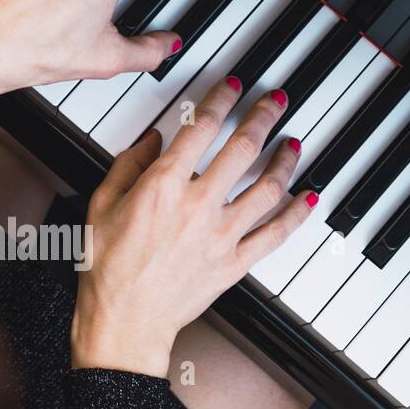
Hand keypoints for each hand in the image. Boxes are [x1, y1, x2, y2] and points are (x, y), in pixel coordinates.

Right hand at [70, 81, 315, 377]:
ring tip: (293, 144)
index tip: (233, 86)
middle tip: (276, 100)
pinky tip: (307, 198)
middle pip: (242, 150)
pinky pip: (274, 235)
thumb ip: (128, 166)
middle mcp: (198, 206)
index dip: (220, 100)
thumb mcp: (102, 205)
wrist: (125, 322)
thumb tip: (150, 140)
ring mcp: (220, 236)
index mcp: (163, 187)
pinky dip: (295, 215)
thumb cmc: (107, 270)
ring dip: (284, 161)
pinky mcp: (234, 263)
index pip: (200, 129)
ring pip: (266, 189)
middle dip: (263, 117)